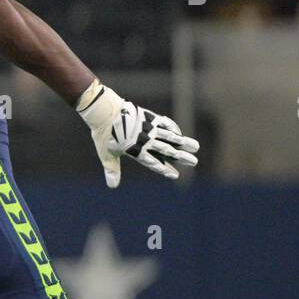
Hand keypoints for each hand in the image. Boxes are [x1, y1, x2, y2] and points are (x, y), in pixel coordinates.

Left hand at [76, 80, 198, 187]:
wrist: (103, 111)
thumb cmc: (103, 134)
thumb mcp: (106, 154)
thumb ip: (112, 170)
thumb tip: (112, 186)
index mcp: (136, 150)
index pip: (153, 163)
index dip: (164, 169)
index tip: (176, 175)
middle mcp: (145, 140)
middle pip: (166, 150)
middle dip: (181, 157)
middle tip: (194, 161)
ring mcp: (148, 128)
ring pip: (169, 136)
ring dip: (183, 142)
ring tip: (196, 147)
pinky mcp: (148, 117)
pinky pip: (164, 123)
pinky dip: (172, 128)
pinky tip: (178, 133)